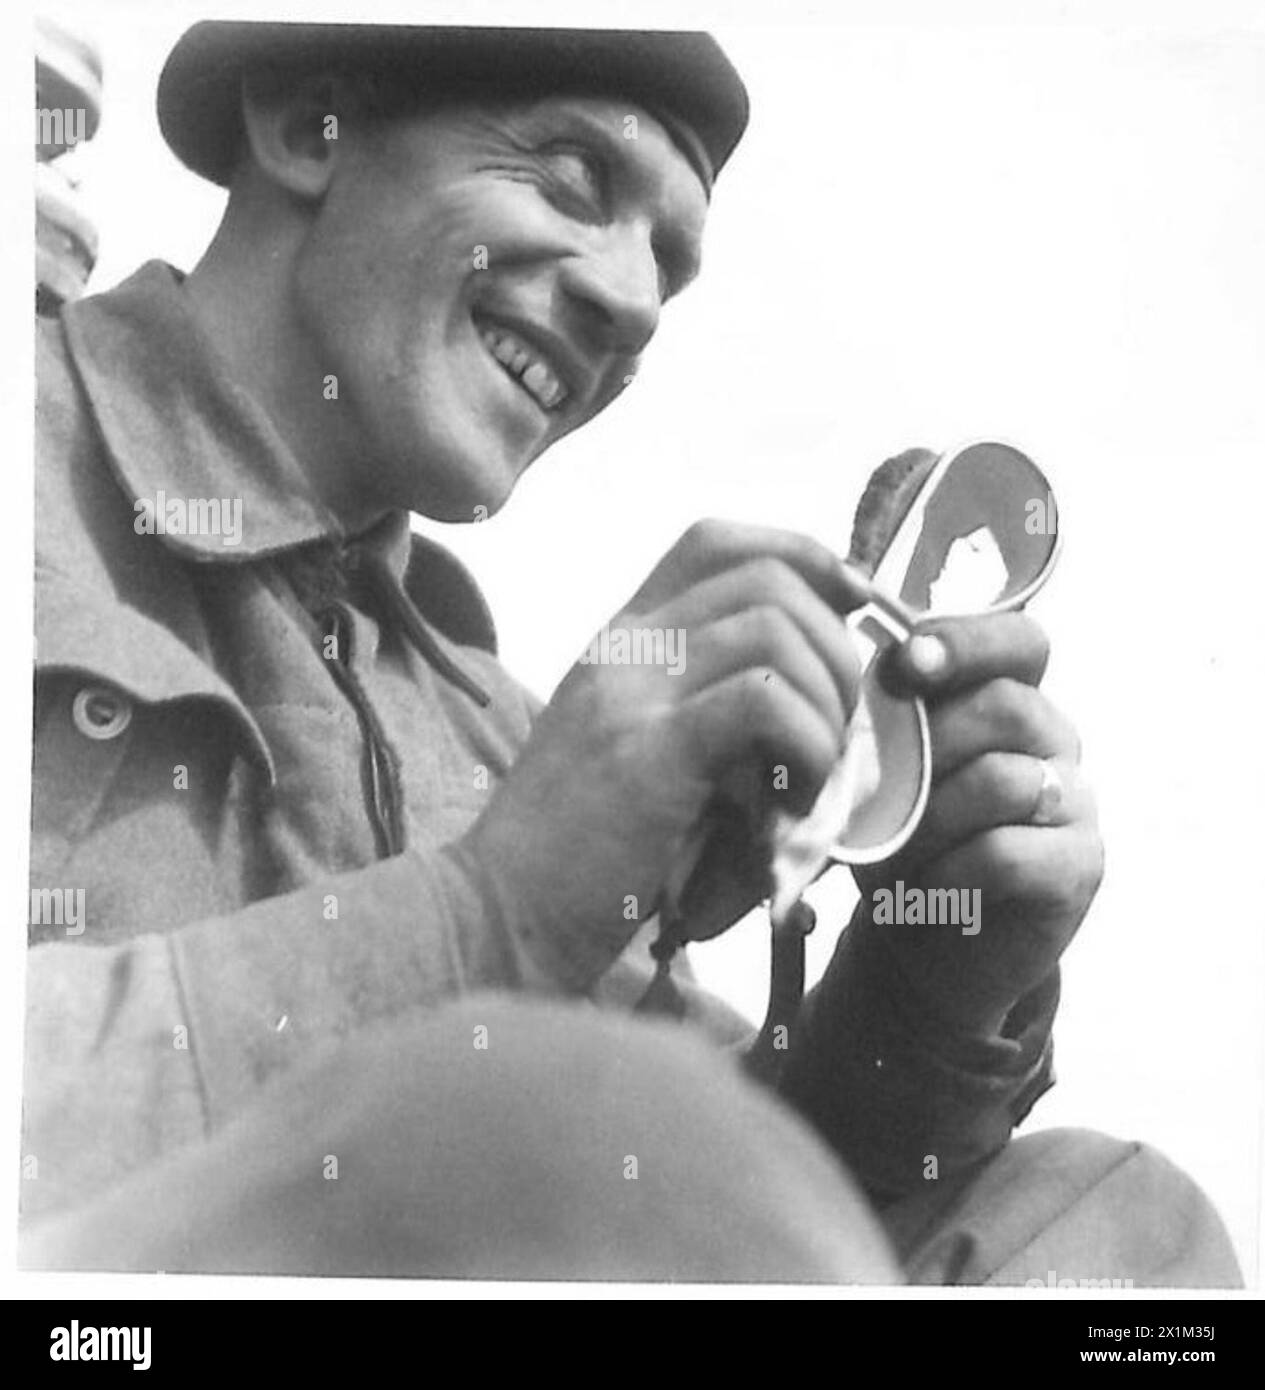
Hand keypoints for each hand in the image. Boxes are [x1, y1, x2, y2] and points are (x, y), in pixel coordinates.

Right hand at [461, 520, 866, 980]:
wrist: (499, 913)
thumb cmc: (578, 848)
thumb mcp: (632, 749)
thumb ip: (699, 707)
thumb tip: (815, 699)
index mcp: (621, 639)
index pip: (716, 542)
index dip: (802, 555)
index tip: (852, 603)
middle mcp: (625, 646)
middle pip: (765, 579)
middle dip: (836, 644)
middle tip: (842, 723)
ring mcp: (631, 691)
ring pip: (774, 630)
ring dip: (828, 701)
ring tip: (818, 771)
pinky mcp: (648, 751)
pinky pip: (763, 701)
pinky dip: (810, 744)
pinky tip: (798, 796)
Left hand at [852, 613, 1103, 1036]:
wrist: (921, 947)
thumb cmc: (896, 841)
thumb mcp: (876, 773)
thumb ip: (878, 723)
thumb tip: (854, 680)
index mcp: (1009, 698)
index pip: (1019, 641)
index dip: (965, 642)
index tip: (904, 664)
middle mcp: (1055, 741)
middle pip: (1007, 706)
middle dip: (929, 746)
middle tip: (880, 789)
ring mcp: (1076, 802)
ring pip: (1004, 781)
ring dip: (930, 819)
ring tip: (894, 852)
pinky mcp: (1079, 866)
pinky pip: (1008, 851)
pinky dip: (950, 870)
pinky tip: (927, 887)